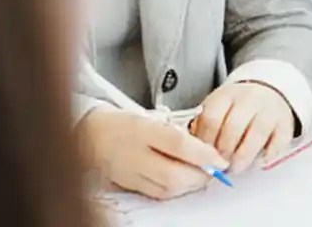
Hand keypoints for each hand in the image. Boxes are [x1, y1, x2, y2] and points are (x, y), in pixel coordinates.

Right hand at [77, 107, 228, 200]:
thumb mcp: (152, 118)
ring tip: (202, 175)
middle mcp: (135, 153)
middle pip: (173, 174)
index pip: (178, 144)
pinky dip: (175, 190)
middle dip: (200, 175)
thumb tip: (206, 150)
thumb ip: (177, 133)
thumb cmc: (126, 123)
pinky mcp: (127, 185)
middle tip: (215, 170)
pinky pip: (156, 193)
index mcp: (143, 129)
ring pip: (166, 188)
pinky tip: (184, 182)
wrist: (91, 134)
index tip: (220, 158)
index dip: (203, 154)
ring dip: (190, 185)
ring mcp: (129, 172)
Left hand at [192, 81, 296, 172]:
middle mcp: (249, 99)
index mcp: (226, 96)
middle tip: (219, 166)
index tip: (203, 157)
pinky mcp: (285, 123)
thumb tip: (196, 156)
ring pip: (256, 135)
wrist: (270, 92)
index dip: (205, 143)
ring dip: (243, 157)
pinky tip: (257, 162)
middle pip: (233, 127)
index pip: (212, 119)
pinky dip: (266, 155)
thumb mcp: (218, 108)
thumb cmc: (236, 108)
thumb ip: (205, 127)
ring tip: (235, 168)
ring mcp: (269, 110)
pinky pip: (277, 142)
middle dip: (223, 152)